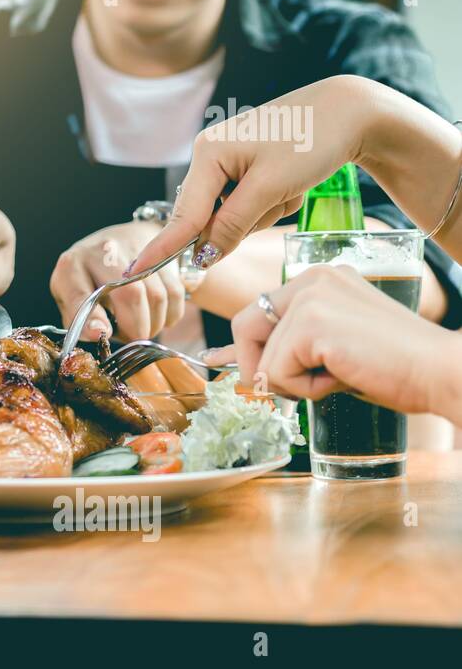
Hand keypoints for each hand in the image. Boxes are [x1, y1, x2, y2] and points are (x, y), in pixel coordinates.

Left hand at [51, 220, 185, 341]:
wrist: (118, 241)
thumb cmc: (88, 278)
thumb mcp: (72, 298)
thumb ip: (80, 319)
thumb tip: (99, 335)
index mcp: (71, 266)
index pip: (81, 294)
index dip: (92, 318)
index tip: (101, 334)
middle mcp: (102, 251)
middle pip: (129, 293)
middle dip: (135, 327)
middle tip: (133, 338)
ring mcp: (135, 249)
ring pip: (156, 296)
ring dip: (154, 323)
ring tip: (142, 326)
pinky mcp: (162, 253)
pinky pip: (175, 293)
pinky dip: (170, 315)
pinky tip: (157, 316)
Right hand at [128, 75, 378, 276]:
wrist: (351, 112)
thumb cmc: (312, 141)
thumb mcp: (272, 188)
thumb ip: (233, 225)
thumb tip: (205, 255)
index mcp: (208, 154)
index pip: (183, 216)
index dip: (163, 249)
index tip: (135, 273)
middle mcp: (209, 154)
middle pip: (210, 217)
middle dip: (247, 219)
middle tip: (282, 195)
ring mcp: (226, 158)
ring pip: (233, 213)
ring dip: (265, 211)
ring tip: (293, 185)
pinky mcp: (244, 164)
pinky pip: (247, 202)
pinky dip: (272, 201)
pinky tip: (292, 181)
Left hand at [208, 265, 447, 415]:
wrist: (440, 372)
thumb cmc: (396, 366)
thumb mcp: (331, 346)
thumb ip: (285, 344)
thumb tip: (227, 356)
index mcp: (319, 279)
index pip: (258, 311)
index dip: (249, 348)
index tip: (238, 365)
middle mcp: (312, 279)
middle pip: (244, 326)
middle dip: (261, 367)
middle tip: (301, 385)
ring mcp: (310, 298)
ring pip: (263, 358)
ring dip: (297, 383)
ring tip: (341, 374)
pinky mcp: (312, 324)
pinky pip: (277, 373)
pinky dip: (307, 390)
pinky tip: (343, 377)